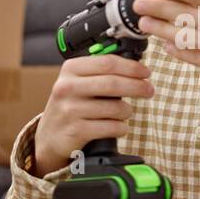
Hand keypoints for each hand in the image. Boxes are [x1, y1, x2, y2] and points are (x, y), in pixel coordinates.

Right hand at [32, 54, 154, 176]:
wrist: (50, 135)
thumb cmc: (71, 105)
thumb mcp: (78, 82)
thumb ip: (100, 73)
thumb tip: (135, 67)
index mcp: (70, 69)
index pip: (107, 63)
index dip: (131, 67)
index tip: (146, 72)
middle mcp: (67, 87)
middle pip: (113, 83)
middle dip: (137, 87)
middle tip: (149, 90)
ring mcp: (70, 110)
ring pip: (114, 108)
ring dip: (127, 111)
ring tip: (126, 112)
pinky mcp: (76, 130)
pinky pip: (111, 127)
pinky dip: (121, 127)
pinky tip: (119, 127)